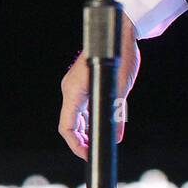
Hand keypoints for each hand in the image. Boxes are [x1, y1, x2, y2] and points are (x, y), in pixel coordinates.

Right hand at [58, 12, 140, 160]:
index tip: (89, 155)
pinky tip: (103, 124)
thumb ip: (117, 115)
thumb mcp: (122, 90)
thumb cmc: (121, 57)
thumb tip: (117, 138)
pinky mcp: (83, 82)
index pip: (66, 127)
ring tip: (100, 140)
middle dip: (81, 140)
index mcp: (74, 91)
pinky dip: (90, 118)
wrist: (121, 33)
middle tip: (96, 150)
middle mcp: (71, 89)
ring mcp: (76, 85)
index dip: (76, 145)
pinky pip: (82, 106)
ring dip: (86, 130)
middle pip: (70, 124)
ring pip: (76, 116)